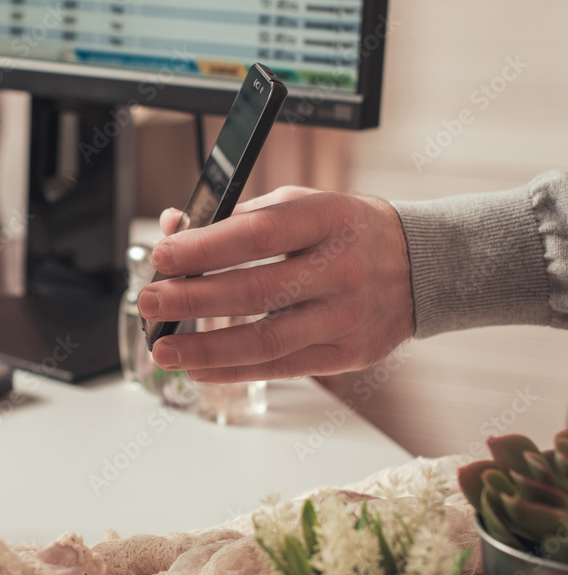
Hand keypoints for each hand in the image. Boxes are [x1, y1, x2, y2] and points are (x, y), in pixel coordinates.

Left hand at [136, 187, 413, 382]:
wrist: (423, 267)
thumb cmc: (349, 231)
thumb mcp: (303, 204)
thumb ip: (241, 217)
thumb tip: (176, 232)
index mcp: (329, 219)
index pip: (258, 234)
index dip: (205, 247)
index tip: (163, 256)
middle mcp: (342, 269)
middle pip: (255, 290)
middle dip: (192, 299)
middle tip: (150, 301)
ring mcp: (347, 317)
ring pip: (265, 340)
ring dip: (204, 349)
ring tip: (162, 348)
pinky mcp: (349, 354)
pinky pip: (281, 368)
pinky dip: (233, 370)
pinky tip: (198, 368)